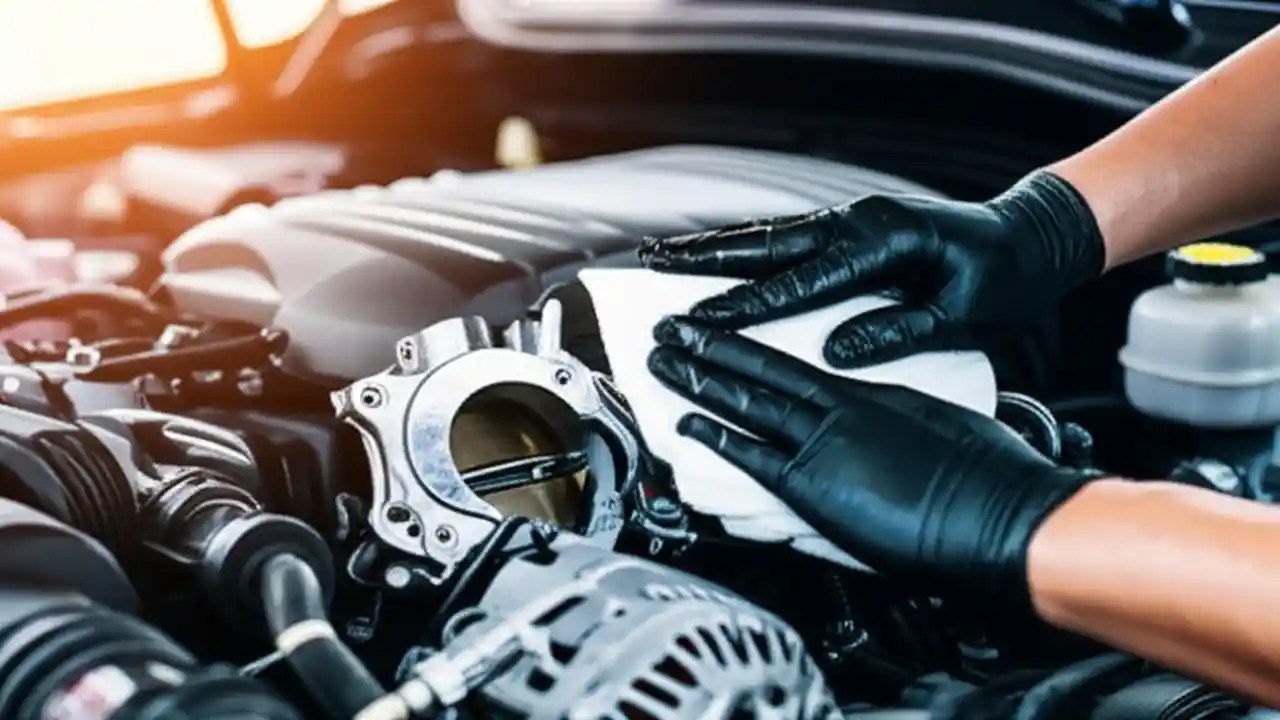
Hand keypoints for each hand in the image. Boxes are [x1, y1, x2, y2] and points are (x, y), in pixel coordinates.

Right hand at [639, 171, 1104, 367]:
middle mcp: (860, 225)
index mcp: (883, 245)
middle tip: (652, 264)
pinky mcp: (856, 230)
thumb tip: (837, 351)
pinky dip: (750, 248)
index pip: (800, 282)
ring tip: (668, 254)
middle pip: (767, 244)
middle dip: (705, 259)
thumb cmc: (1004, 276)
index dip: (746, 305)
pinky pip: (791, 239)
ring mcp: (855, 222)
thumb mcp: (960, 313)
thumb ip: (896, 331)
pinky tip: (724, 257)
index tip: (699, 319)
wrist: (1032, 237)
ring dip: (718, 248)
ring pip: (772, 236)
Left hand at [647, 316, 1096, 609]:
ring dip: (698, 381)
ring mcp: (822, 445)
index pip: (791, 366)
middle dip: (706, 350)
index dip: (747, 349)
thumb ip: (889, 428)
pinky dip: (717, 440)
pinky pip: (753, 459)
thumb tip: (867, 427)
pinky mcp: (814, 485)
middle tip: (667, 330)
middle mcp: (838, 410)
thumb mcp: (933, 431)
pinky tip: (688, 425)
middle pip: (756, 373)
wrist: (995, 507)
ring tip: (662, 360)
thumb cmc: (983, 474)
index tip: (715, 333)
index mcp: (868, 395)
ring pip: (745, 403)